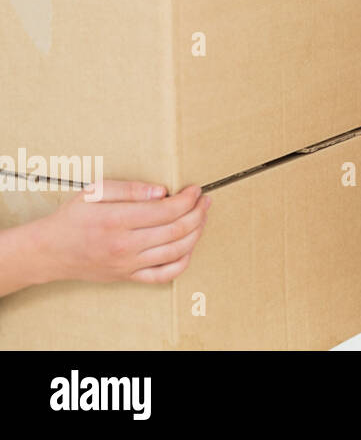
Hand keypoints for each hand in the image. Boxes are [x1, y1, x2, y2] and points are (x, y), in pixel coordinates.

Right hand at [34, 180, 210, 284]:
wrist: (49, 251)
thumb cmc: (72, 218)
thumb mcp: (95, 192)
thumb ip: (130, 189)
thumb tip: (161, 192)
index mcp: (117, 220)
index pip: (167, 210)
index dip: (188, 199)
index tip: (196, 189)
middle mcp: (125, 246)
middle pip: (177, 230)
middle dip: (198, 213)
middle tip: (205, 201)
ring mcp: (128, 265)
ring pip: (176, 251)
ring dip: (197, 233)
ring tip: (201, 217)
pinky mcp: (128, 277)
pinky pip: (164, 275)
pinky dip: (183, 261)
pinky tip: (188, 246)